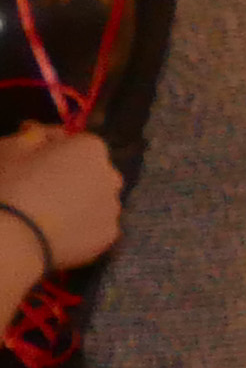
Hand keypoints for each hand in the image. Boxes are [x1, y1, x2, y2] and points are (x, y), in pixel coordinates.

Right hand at [0, 125, 120, 280]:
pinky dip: (82, 226)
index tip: (37, 158)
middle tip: (44, 186)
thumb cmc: (9, 183)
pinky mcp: (109, 236)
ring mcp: (113, 208)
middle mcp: (111, 176)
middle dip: (74, 175)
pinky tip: (59, 230)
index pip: (79, 142)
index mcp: (91, 149)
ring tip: (51, 211)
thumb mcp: (12, 147)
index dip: (57, 149)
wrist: (13, 236)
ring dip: (81, 201)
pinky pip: (96, 226)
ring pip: (97, 199)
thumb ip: (34, 134)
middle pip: (94, 171)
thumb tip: (40, 131)